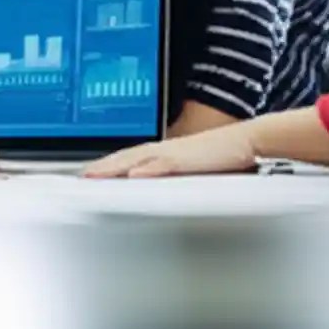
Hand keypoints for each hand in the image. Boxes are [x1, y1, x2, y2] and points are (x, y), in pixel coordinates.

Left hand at [82, 126, 258, 178]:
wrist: (247, 141)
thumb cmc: (222, 156)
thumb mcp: (191, 170)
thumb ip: (172, 177)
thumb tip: (153, 187)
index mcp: (163, 154)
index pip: (127, 159)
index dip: (107, 167)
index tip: (89, 175)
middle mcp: (163, 150)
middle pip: (125, 158)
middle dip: (102, 168)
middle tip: (82, 177)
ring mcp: (174, 153)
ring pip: (137, 159)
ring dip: (115, 167)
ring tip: (95, 175)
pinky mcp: (189, 159)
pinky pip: (164, 164)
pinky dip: (148, 169)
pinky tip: (134, 175)